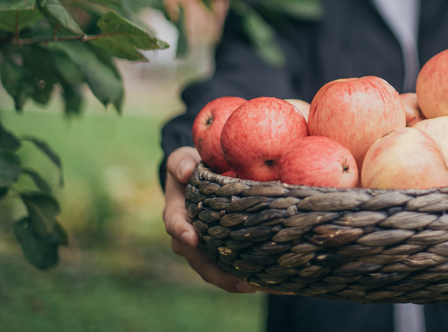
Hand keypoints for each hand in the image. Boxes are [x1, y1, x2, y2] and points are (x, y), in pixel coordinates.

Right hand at [163, 146, 289, 294]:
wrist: (198, 179)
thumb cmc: (191, 168)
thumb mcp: (182, 160)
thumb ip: (181, 162)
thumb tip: (186, 172)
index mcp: (177, 214)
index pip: (176, 224)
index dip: (182, 231)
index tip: (192, 238)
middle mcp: (189, 237)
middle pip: (200, 262)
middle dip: (220, 275)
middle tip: (243, 283)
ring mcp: (205, 248)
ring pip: (217, 271)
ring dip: (237, 282)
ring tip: (261, 287)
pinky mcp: (222, 250)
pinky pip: (232, 267)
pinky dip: (249, 275)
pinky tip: (272, 281)